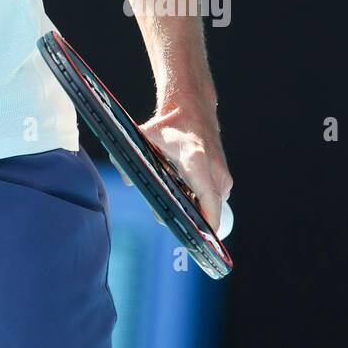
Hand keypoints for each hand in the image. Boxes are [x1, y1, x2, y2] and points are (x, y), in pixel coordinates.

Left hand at [136, 103, 232, 234]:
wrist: (193, 108)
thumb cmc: (171, 124)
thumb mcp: (146, 135)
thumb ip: (130, 154)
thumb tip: (124, 176)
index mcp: (197, 160)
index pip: (209, 201)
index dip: (205, 225)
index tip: (196, 240)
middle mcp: (215, 171)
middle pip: (207, 210)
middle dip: (187, 220)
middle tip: (163, 217)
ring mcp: (222, 176)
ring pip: (209, 206)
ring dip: (192, 210)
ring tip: (171, 202)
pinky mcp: (224, 179)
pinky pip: (212, 200)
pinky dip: (198, 202)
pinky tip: (181, 194)